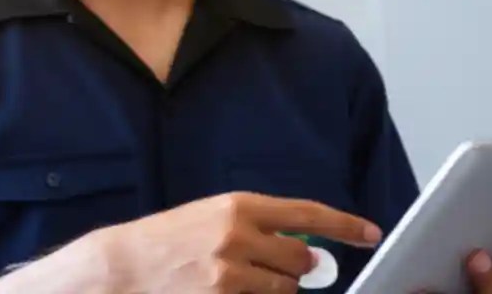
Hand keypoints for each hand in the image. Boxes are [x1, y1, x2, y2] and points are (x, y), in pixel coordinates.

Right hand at [92, 191, 382, 292]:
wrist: (121, 269)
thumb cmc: (166, 241)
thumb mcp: (210, 218)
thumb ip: (256, 227)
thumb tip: (305, 250)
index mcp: (237, 206)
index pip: (307, 214)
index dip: (344, 225)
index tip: (370, 234)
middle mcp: (238, 236)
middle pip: (302, 261)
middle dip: (294, 269)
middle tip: (265, 267)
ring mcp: (231, 274)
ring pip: (286, 291)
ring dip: (273, 290)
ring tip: (235, 281)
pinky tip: (226, 292)